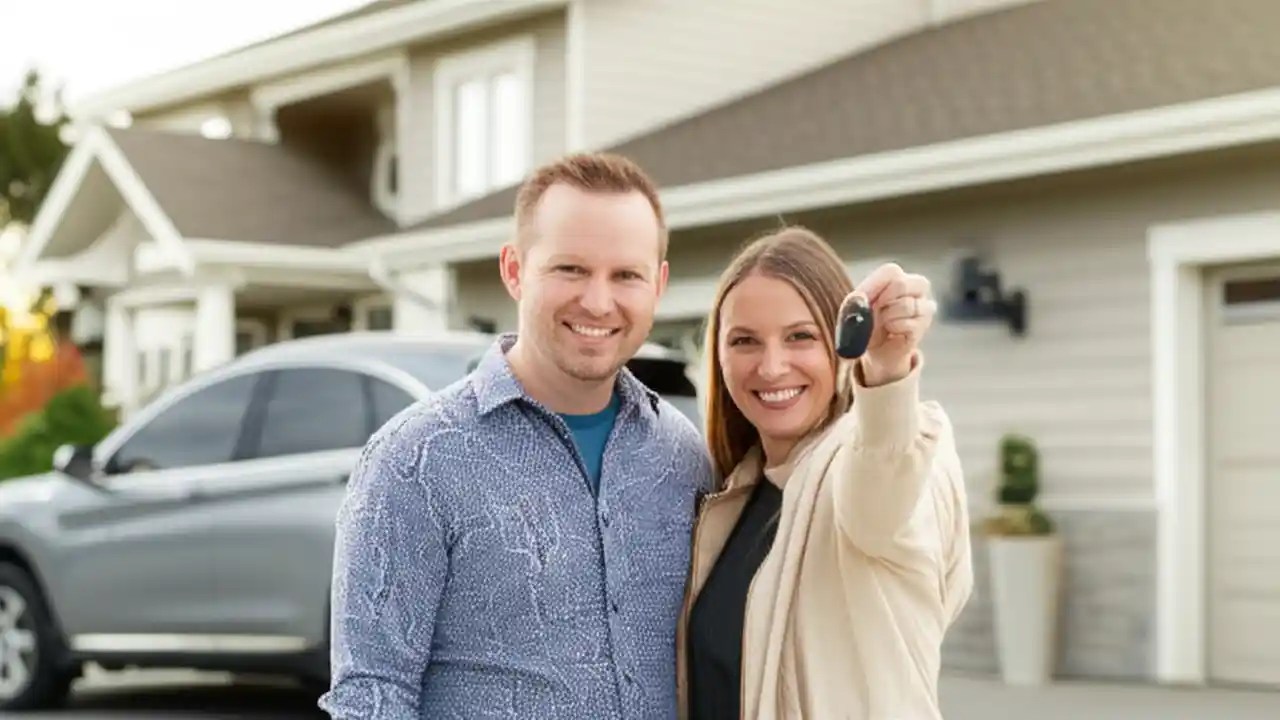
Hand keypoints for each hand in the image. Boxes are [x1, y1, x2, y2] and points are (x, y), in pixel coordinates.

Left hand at [846, 263, 935, 384]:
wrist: (877, 348)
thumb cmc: (867, 322)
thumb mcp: (856, 307)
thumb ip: (857, 299)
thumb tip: (860, 298)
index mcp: (897, 277)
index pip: (891, 271)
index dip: (874, 285)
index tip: (862, 298)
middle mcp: (916, 287)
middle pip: (902, 283)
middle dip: (882, 300)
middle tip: (874, 311)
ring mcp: (923, 305)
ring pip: (906, 305)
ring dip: (887, 317)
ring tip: (883, 323)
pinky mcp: (924, 324)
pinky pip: (908, 323)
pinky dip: (894, 328)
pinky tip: (892, 331)